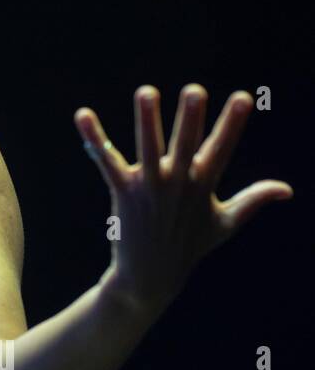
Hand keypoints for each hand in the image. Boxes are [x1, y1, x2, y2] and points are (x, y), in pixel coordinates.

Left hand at [75, 84, 292, 314]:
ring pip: (148, 149)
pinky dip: (95, 138)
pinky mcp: (123, 192)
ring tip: (146, 92)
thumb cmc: (188, 247)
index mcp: (203, 185)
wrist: (150, 278)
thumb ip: (253, 201)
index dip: (232, 123)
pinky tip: (83, 115)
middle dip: (190, 118)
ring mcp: (150, 188)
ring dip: (147, 121)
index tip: (244, 97)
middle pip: (186, 145)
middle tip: (195, 91)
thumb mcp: (225, 224)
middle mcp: (178, 183)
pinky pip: (107, 162)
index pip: (222, 148)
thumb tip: (287, 190)